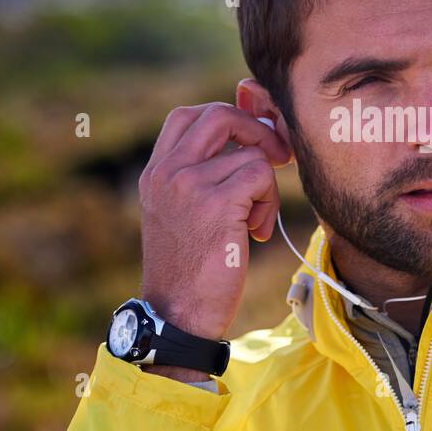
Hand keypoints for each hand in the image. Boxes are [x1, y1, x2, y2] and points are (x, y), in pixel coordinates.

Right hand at [137, 103, 290, 344]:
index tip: (250, 143)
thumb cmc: (189, 270)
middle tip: (275, 159)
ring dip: (265, 188)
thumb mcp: (182, 214)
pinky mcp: (217, 203)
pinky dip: (269, 204)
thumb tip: (250, 138)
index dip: (228, 118)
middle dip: (258, 131)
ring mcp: (189, 185)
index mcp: (155, 173)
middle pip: (220, 115)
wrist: (178, 315)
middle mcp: (167, 173)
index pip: (188, 115)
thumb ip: (201, 176)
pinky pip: (261, 177)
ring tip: (254, 221)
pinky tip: (256, 233)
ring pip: (252, 154)